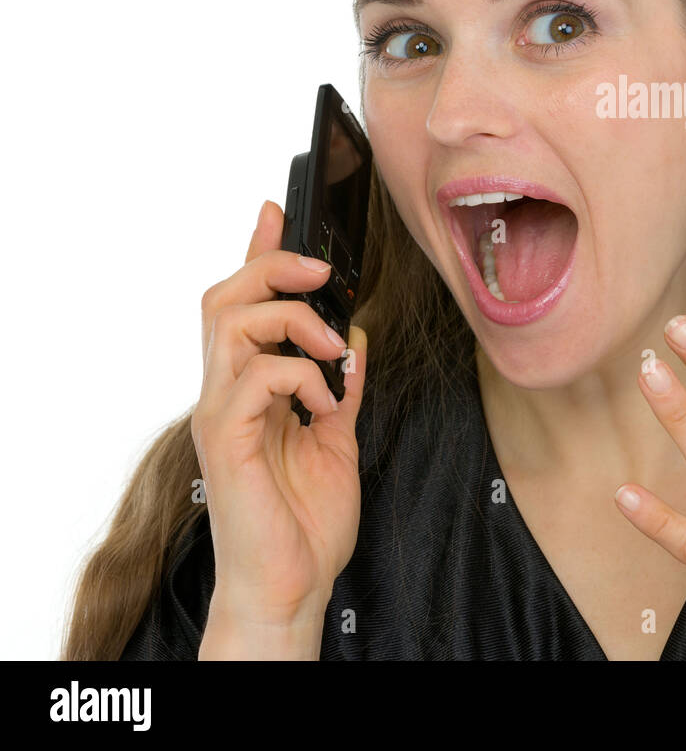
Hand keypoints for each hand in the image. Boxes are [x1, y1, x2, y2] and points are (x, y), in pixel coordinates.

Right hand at [193, 200, 366, 638]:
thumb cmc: (306, 519)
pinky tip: (323, 399)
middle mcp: (226, 393)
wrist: (294, 585)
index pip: (242, 303)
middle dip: (271, 264)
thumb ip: (342, 385)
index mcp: (251, 387)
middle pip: (222, 297)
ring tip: (328, 347)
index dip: (255, 250)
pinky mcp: (225, 441)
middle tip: (321, 270)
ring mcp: (221, 415)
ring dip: (291, 317)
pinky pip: (254, 376)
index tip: (276, 208)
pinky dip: (298, 373)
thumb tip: (356, 336)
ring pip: (229, 322)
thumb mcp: (338, 435)